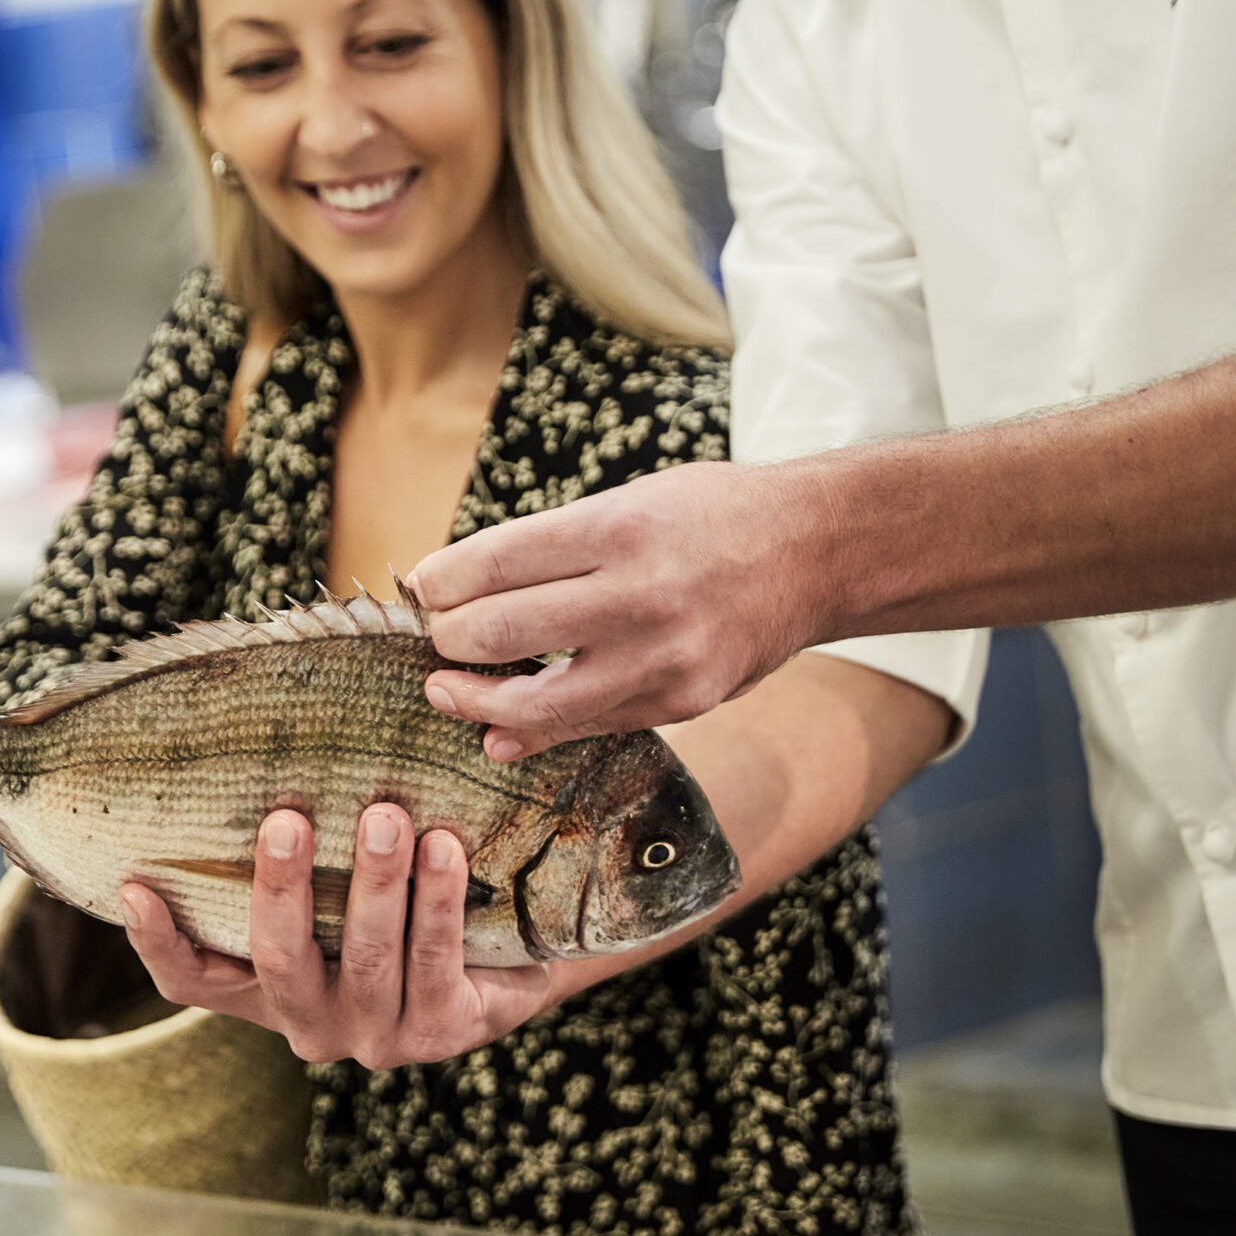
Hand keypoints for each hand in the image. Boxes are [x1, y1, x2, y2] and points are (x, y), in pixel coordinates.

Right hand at [120, 802, 559, 1065]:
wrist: (512, 959)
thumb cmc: (402, 907)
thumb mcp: (337, 889)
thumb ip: (297, 857)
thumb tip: (251, 753)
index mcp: (270, 990)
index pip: (194, 981)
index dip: (159, 942)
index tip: (135, 885)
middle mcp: (313, 1024)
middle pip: (279, 961)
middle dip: (282, 888)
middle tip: (286, 819)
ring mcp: (377, 1035)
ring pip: (366, 957)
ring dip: (375, 882)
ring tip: (385, 816)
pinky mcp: (444, 1031)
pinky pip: (435, 960)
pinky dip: (438, 900)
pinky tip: (445, 846)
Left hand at [411, 464, 831, 759]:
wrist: (815, 551)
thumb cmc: (709, 516)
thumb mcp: (629, 501)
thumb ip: (551, 546)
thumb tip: (459, 585)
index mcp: (617, 528)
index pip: (494, 561)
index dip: (440, 581)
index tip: (420, 588)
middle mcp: (638, 594)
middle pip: (499, 631)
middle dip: (446, 638)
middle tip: (434, 636)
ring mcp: (662, 658)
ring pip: (534, 703)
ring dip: (473, 698)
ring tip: (444, 689)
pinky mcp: (681, 702)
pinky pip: (587, 727)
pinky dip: (531, 733)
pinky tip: (498, 731)